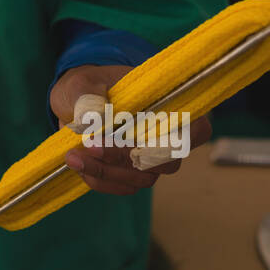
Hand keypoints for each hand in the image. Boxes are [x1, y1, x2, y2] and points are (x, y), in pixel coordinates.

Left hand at [49, 64, 211, 195]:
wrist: (74, 104)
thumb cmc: (87, 86)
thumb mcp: (82, 82)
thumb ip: (87, 95)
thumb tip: (93, 118)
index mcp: (169, 105)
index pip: (196, 129)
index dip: (181, 139)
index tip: (142, 136)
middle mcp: (167, 136)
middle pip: (166, 161)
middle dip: (125, 157)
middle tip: (90, 146)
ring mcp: (152, 159)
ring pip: (142, 178)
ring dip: (107, 172)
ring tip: (73, 157)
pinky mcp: (133, 173)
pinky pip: (124, 186)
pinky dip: (100, 180)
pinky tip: (79, 165)